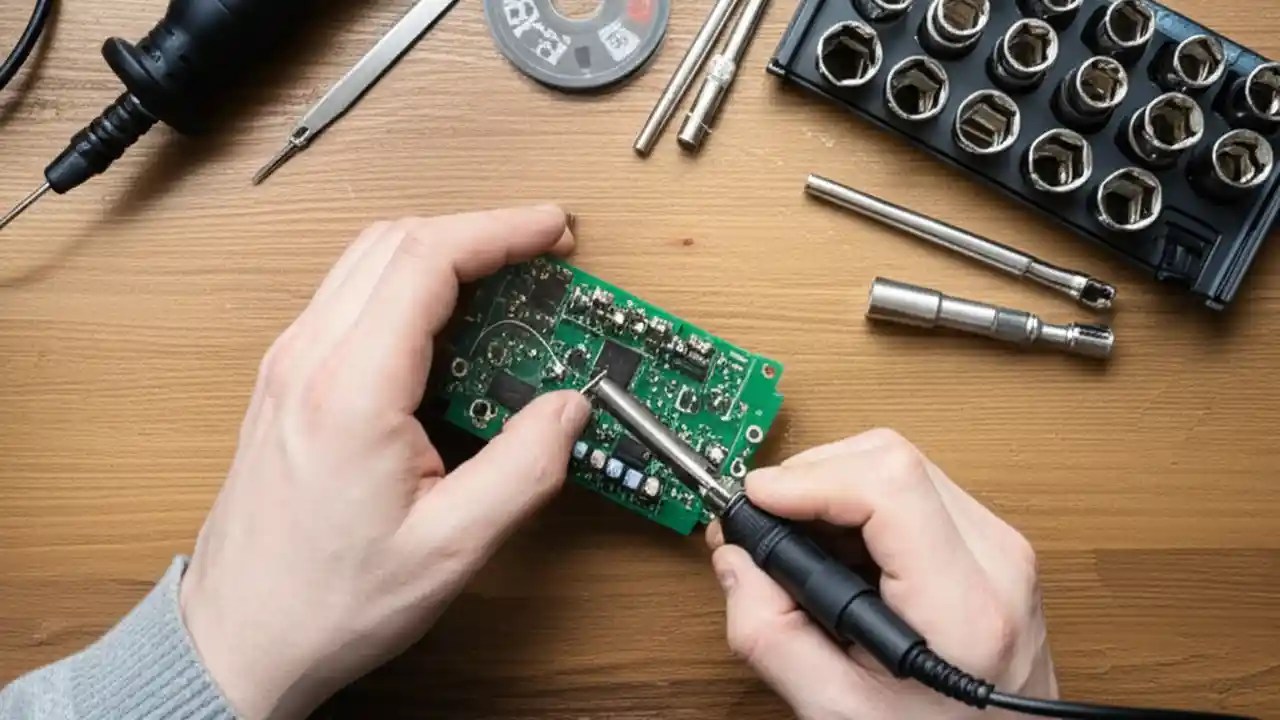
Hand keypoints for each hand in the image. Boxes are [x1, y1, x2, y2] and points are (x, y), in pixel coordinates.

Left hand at [180, 206, 589, 718]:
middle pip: (395, 241)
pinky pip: (350, 298)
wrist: (239, 637)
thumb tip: (567, 409)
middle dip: (477, 231)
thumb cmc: (327, 601)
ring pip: (367, 261)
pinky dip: (407, 285)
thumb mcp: (449, 549)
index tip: (551, 229)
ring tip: (504, 279)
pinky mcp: (285, 381)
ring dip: (440, 252)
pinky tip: (448, 322)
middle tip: (540, 249)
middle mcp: (307, 361)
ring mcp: (288, 366)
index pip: (427, 260)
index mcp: (350, 391)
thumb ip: (522, 470)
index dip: (500, 230)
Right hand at [707, 429, 1057, 719]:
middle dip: (811, 478)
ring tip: (799, 542)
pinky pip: (915, 487)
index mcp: (963, 607)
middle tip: (764, 524)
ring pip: (899, 462)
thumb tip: (737, 562)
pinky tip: (837, 549)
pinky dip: (859, 503)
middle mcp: (994, 561)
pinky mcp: (989, 541)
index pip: (890, 486)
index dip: (811, 478)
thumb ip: (772, 637)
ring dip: (832, 487)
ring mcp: (998, 544)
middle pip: (890, 459)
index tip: (759, 500)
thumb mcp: (840, 711)